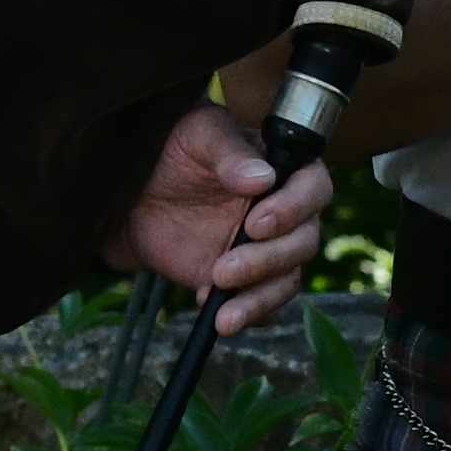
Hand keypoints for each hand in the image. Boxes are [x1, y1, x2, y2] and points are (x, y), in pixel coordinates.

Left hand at [114, 100, 333, 334]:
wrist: (136, 197)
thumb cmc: (175, 152)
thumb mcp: (197, 135)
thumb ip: (228, 152)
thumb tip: (262, 178)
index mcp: (285, 166)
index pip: (314, 187)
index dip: (294, 209)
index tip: (256, 223)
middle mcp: (288, 210)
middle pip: (305, 241)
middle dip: (268, 260)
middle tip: (224, 268)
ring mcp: (270, 248)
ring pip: (288, 279)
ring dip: (259, 298)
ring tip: (222, 313)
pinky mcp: (249, 280)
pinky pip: (264, 305)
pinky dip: (247, 314)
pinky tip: (216, 315)